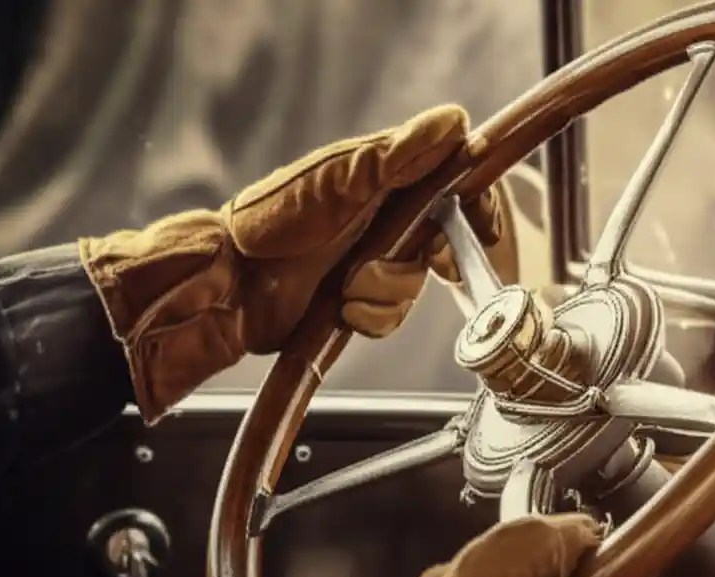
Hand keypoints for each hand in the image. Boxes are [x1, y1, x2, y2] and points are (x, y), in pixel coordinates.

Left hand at [80, 105, 515, 420]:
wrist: (231, 283)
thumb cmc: (274, 219)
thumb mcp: (341, 178)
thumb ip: (400, 154)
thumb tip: (455, 122)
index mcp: (384, 178)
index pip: (452, 182)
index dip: (476, 203)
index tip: (484, 226)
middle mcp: (383, 219)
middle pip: (443, 240)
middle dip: (431, 257)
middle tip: (416, 260)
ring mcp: (371, 261)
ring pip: (415, 284)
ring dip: (385, 289)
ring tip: (348, 285)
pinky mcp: (358, 301)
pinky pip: (390, 316)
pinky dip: (370, 315)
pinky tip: (342, 308)